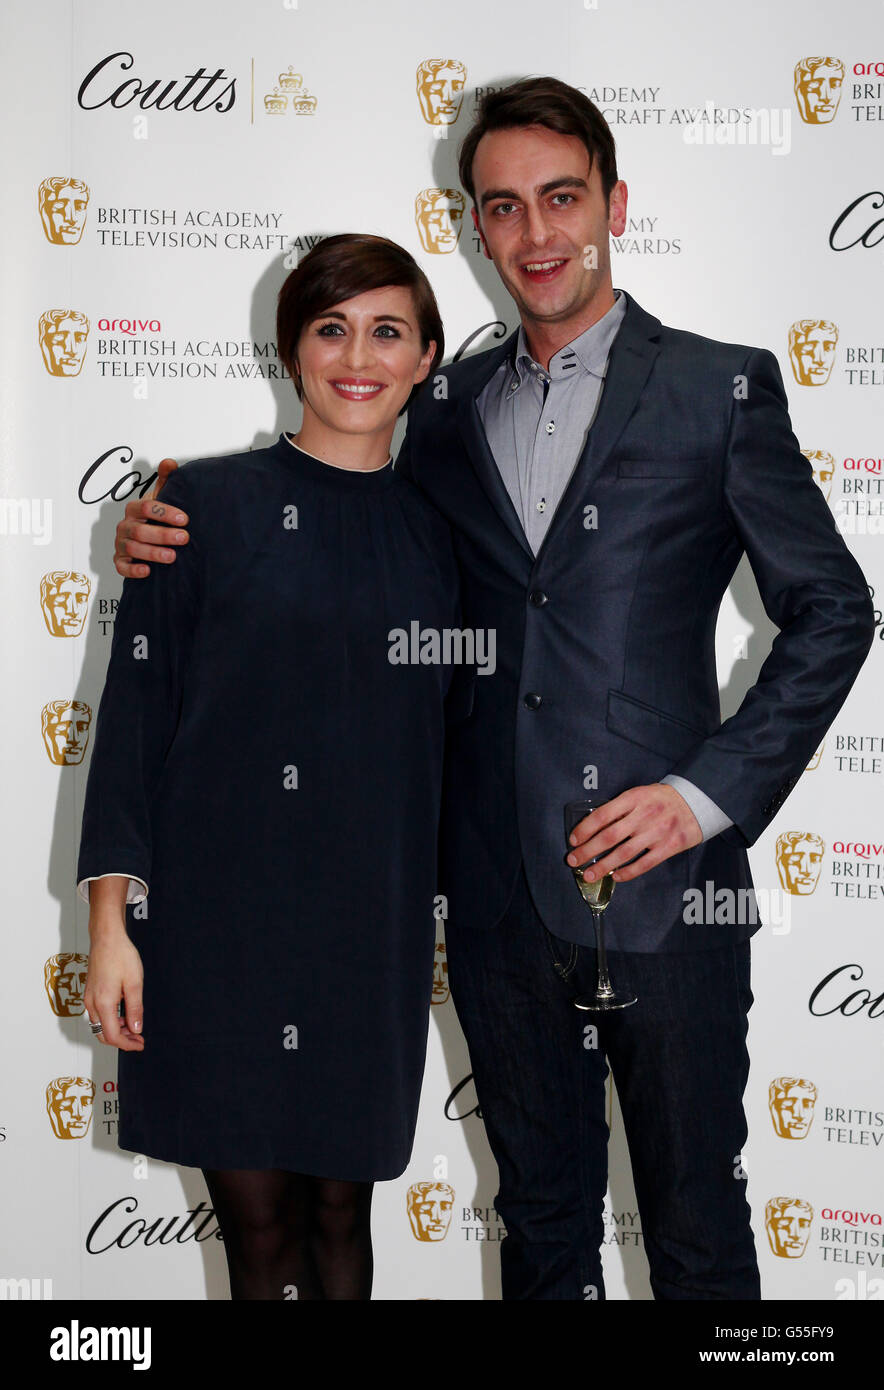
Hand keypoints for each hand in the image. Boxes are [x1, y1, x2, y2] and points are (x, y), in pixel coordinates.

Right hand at [83, 928, 144, 1050]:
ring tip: (134, 1027)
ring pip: (100, 1025)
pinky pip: (98, 1014)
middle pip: (103, 1034)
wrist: (106, 938)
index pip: (112, 1035)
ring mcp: (89, 998)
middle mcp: (92, 1003)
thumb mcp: (134, 983)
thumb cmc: (120, 956)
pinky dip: (110, 1020)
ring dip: (116, 1030)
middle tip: (138, 1039)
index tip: (140, 1044)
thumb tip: (136, 1029)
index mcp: (103, 1003)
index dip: (127, 1044)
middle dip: (121, 1040)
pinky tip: (124, 1014)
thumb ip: (135, 1009)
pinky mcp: (90, 992)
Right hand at [114, 458, 188, 578]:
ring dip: (152, 552)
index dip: (165, 512)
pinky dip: (133, 570)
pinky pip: (121, 567)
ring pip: (133, 548)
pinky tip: (147, 571)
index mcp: (134, 509)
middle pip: (140, 530)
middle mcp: (125, 525)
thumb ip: (166, 480)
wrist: (144, 537)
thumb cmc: (154, 517)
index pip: (146, 507)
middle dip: (162, 534)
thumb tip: (169, 463)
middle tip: (184, 538)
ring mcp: (121, 544)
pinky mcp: (120, 561)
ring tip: (172, 557)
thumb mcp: (161, 497)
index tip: (185, 519)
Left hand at [566, 783, 701, 883]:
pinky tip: (615, 877)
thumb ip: (620, 808)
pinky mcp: (669, 847)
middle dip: (587, 850)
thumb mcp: (640, 794)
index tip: (573, 840)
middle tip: (573, 861)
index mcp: (633, 798)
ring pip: (624, 853)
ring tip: (589, 875)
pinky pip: (644, 864)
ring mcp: (657, 832)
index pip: (602, 815)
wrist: (696, 802)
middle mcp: (644, 815)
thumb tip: (593, 827)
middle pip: (609, 836)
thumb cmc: (661, 799)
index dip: (585, 829)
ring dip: (603, 866)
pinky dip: (628, 872)